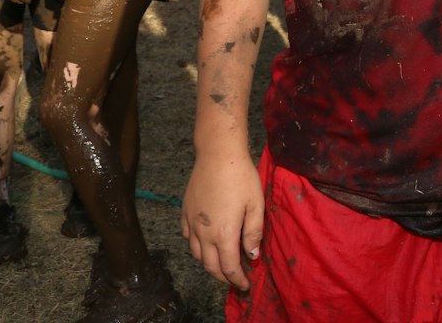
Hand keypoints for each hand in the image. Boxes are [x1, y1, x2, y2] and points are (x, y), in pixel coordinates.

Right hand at [181, 153, 263, 291]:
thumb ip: (254, 233)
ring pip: (196, 255)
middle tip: (235, 280)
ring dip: (209, 264)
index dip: (237, 280)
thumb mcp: (256, 205)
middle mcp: (204, 233)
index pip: (228, 267)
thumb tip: (252, 255)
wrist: (218, 155)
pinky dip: (196, 247)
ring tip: (222, 264)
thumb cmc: (241, 178)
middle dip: (223, 277)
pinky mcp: (185, 212)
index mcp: (223, 234)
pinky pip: (187, 238)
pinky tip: (204, 243)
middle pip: (210, 266)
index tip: (245, 285)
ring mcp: (192, 223)